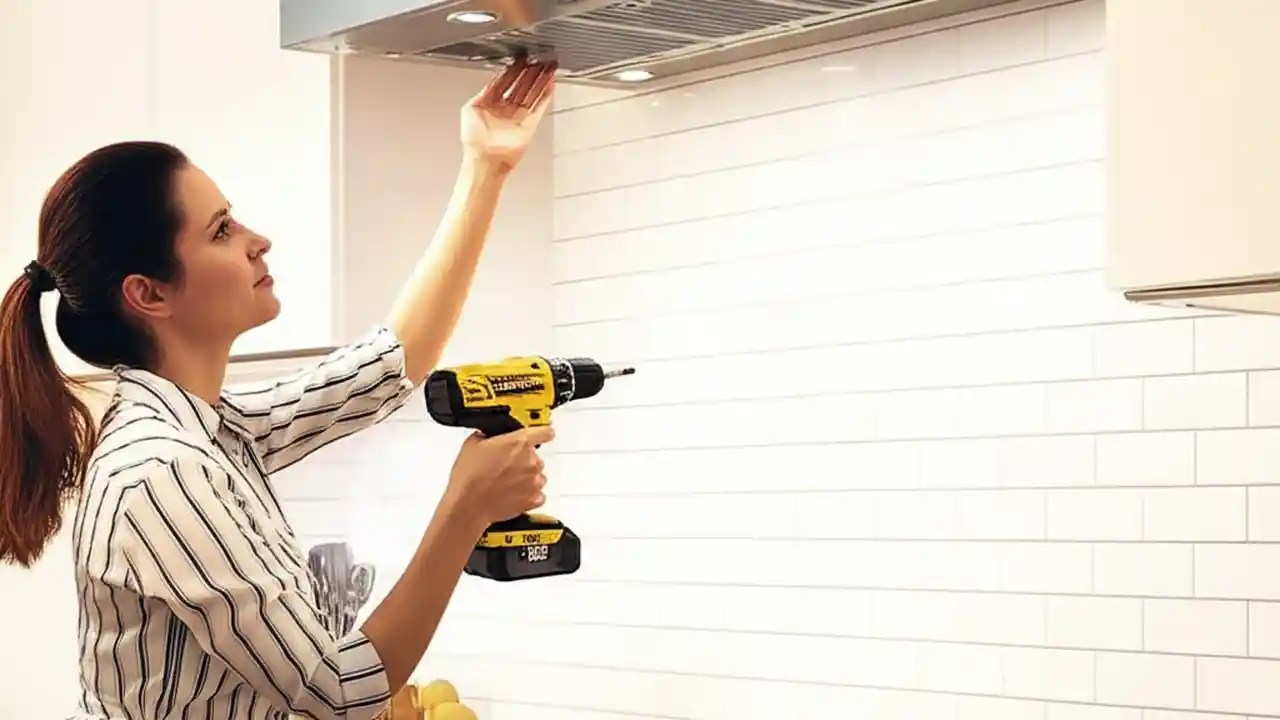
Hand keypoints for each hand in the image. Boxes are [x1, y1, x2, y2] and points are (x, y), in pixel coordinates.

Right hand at [445, 425, 555, 527]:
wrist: (468, 505)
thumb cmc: (470, 477)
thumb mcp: (473, 444)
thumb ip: (489, 436)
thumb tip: (490, 436)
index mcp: (519, 442)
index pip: (545, 432)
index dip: (543, 434)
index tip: (543, 435)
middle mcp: (531, 461)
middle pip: (536, 458)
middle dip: (523, 462)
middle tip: (505, 468)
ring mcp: (534, 481)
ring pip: (537, 476)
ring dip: (526, 478)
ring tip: (506, 484)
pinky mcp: (534, 499)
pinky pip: (538, 494)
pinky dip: (529, 495)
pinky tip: (513, 495)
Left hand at [460, 57, 556, 174]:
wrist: (484, 159)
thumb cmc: (474, 141)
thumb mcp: (470, 108)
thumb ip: (482, 93)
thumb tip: (490, 82)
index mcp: (491, 106)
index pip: (506, 82)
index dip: (514, 70)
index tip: (521, 60)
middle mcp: (506, 111)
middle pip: (521, 86)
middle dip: (531, 73)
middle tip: (539, 61)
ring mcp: (518, 118)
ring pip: (532, 94)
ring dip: (541, 81)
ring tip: (548, 68)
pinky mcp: (529, 126)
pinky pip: (539, 107)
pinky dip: (546, 95)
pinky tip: (550, 84)